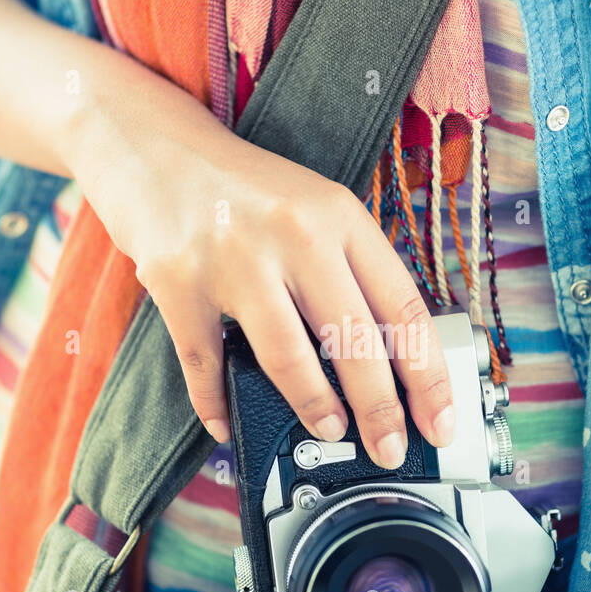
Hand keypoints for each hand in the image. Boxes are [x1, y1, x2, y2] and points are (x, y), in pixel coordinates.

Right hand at [67, 63, 453, 464]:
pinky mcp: (177, 283)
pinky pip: (205, 365)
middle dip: (381, 411)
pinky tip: (230, 423)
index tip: (440, 420)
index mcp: (338, 215)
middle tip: (391, 448)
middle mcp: (292, 234)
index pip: (403, 307)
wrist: (149, 142)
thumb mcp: (312, 207)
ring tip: (330, 431)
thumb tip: (389, 362)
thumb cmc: (241, 187)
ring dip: (315, 410)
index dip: (429, 375)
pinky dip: (219, 404)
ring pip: (289, 359)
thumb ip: (348, 270)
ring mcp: (233, 260)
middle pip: (355, 341)